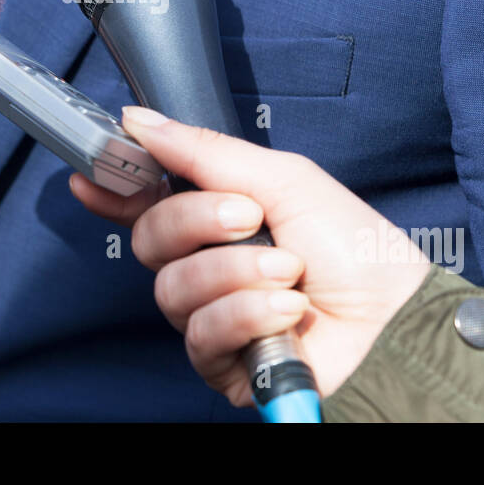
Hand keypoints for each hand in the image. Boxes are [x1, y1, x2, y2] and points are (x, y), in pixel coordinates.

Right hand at [70, 106, 429, 406]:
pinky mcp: (224, 363)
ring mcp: (212, 315)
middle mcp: (207, 265)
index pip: (146, 202)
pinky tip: (287, 312)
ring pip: (172, 288)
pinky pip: (201, 333)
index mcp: (218, 217)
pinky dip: (247, 313)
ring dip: (236, 273)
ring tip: (289, 272)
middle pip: (150, 238)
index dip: (114, 189)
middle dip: (197, 221)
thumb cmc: (354, 248)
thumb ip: (204, 152)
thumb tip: (140, 121)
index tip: (89, 175)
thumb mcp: (282, 178)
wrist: (393, 319)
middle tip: (249, 217)